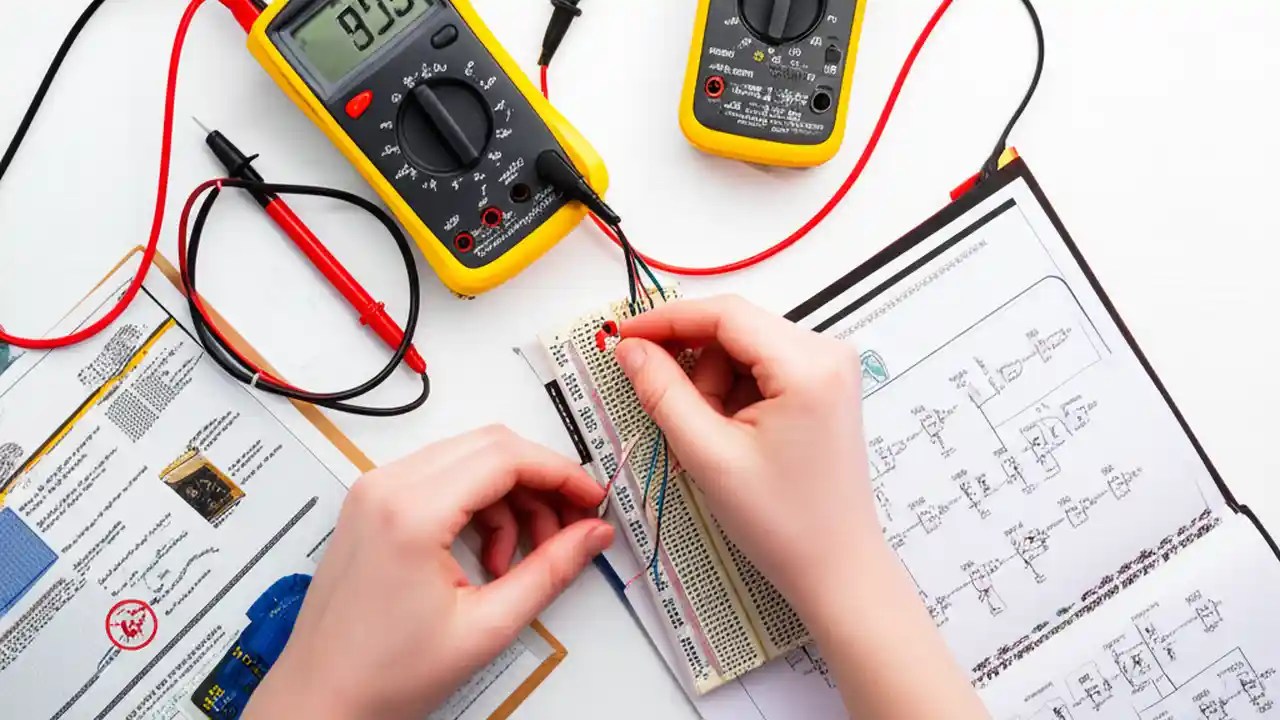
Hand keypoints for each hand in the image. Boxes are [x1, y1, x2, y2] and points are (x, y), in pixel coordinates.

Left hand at [244, 427, 613, 719]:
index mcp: (410, 512)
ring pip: (468, 460)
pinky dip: (479, 506)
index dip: (561, 472)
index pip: (505, 457)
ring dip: (510, 497)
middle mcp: (386, 488)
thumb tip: (591, 535)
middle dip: (540, 482)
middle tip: (571, 523)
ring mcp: (374, 492)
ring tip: (524, 557)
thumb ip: (549, 572)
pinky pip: (441, 479)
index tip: (591, 498)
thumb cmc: (381, 675)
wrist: (322, 701)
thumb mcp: (486, 627)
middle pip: (490, 447)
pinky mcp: (372, 504)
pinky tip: (489, 556)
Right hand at [616, 296, 875, 611]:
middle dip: (696, 368)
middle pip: (734, 330)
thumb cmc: (783, 522)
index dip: (668, 320)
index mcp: (808, 365)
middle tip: (680, 418)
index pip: (725, 313)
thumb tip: (631, 349)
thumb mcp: (708, 455)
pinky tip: (733, 436)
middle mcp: (827, 353)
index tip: (624, 337)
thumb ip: (663, 392)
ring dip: (714, 386)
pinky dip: (734, 395)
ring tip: (715, 441)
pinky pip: (761, 368)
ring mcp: (830, 368)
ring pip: (743, 350)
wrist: (836, 567)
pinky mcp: (824, 385)